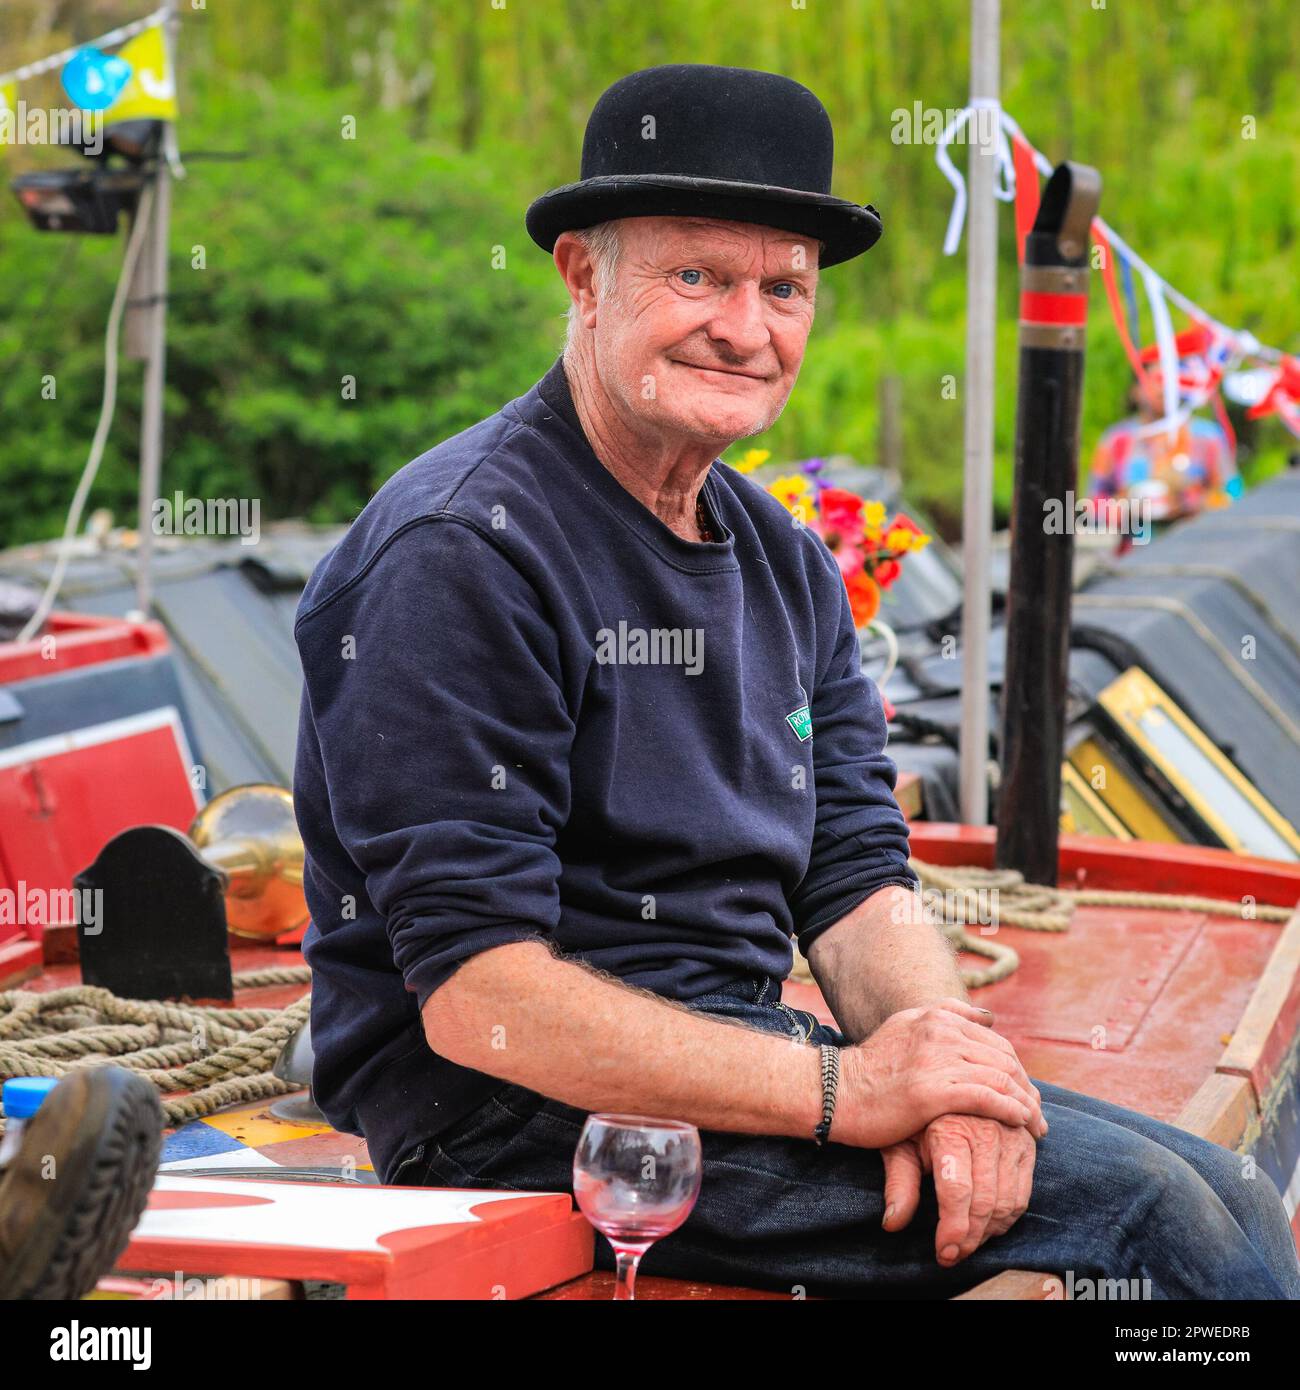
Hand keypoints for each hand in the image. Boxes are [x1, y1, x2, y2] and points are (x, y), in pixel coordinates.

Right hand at [834, 997, 1047, 1149]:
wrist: (835, 1093)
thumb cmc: (871, 1069)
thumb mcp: (906, 1026)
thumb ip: (945, 1016)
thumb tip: (987, 1016)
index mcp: (936, 1016)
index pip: (994, 1040)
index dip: (1016, 1067)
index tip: (1025, 1091)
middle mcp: (940, 1032)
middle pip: (1003, 1058)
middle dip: (1027, 1087)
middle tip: (1038, 1112)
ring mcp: (937, 1059)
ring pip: (1001, 1078)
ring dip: (1026, 1104)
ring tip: (1036, 1125)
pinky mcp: (933, 1091)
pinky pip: (988, 1099)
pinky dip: (1012, 1112)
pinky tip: (1021, 1124)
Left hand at [881, 1114, 1037, 1265]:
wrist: (947, 1082)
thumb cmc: (917, 1118)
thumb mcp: (900, 1143)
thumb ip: (899, 1183)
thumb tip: (892, 1223)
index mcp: (950, 1128)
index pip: (957, 1190)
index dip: (952, 1227)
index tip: (943, 1252)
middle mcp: (986, 1130)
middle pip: (985, 1201)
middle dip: (969, 1237)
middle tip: (952, 1254)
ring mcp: (1010, 1136)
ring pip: (1008, 1202)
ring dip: (989, 1232)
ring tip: (967, 1243)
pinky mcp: (1026, 1144)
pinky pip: (1023, 1194)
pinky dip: (1007, 1218)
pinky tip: (987, 1226)